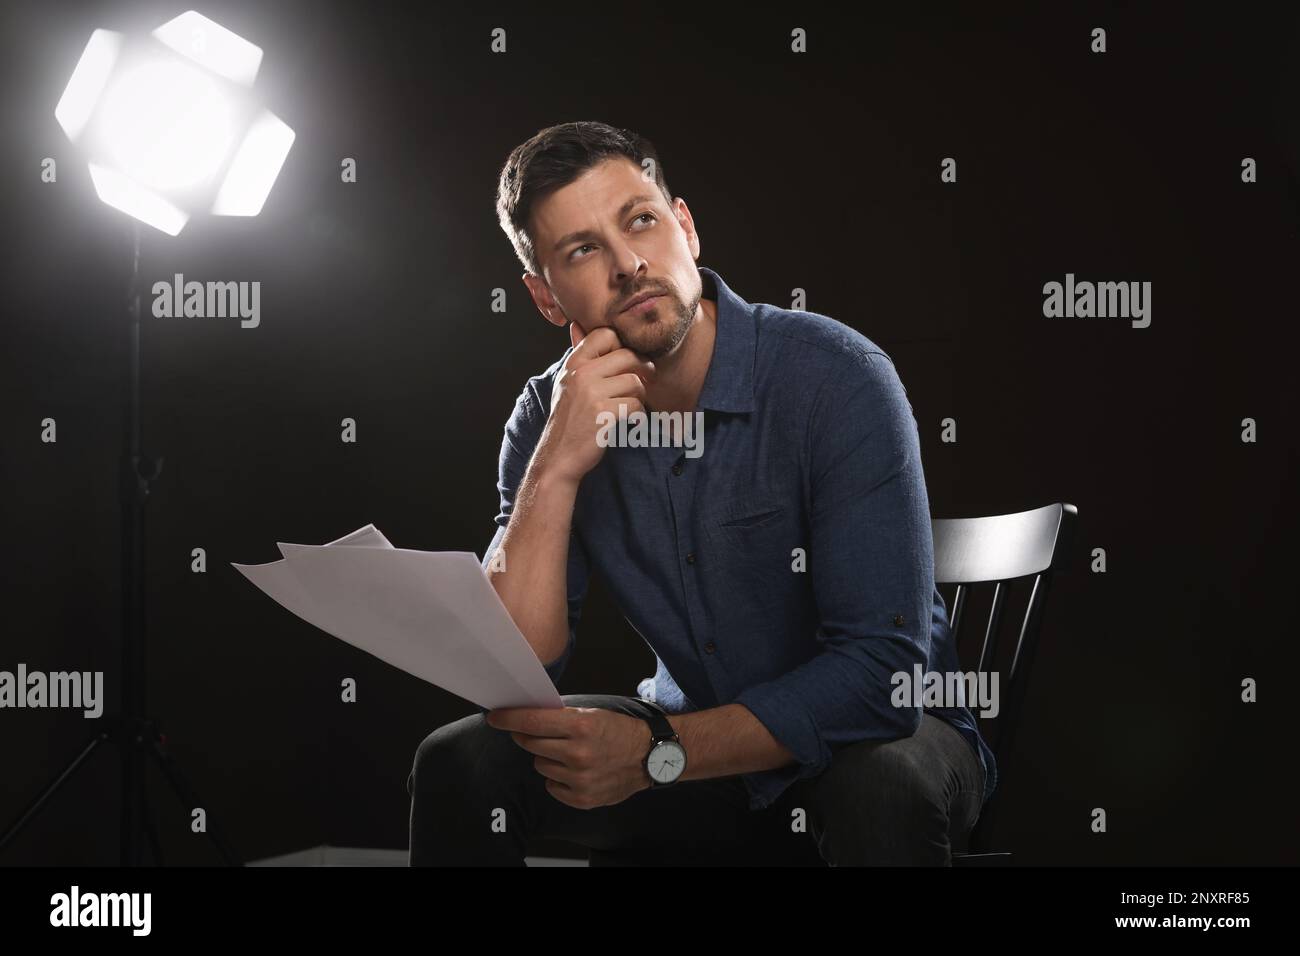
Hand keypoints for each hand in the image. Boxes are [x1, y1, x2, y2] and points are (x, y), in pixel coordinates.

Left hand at [485, 704, 651, 809]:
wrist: (648, 757)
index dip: (509, 718)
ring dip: (548, 758)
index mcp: (580, 726)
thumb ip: (560, 717)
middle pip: (531, 743)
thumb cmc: (619, 732)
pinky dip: (558, 778)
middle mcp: (578, 753)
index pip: (532, 721)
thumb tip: (527, 715)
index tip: (495, 717)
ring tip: (570, 754)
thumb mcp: (592, 714)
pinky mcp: (581, 797)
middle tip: (542, 734)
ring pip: (540, 765)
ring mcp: (579, 778)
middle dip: (530, 736)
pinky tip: (575, 771)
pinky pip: (551, 786)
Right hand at [537, 321, 656, 485]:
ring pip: (635, 381)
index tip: (625, 363)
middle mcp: (581, 373)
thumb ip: (578, 355)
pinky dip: (638, 414)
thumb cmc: (569, 419)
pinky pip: (636, 404)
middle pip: (628, 355)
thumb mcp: (566, 382)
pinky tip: (628, 420)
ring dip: (640, 395)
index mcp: (574, 363)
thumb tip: (576, 325)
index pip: (606, 334)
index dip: (622, 345)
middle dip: (641, 369)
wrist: (559, 455)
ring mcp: (592, 393)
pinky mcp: (603, 413)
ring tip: (631, 405)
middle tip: (644, 382)